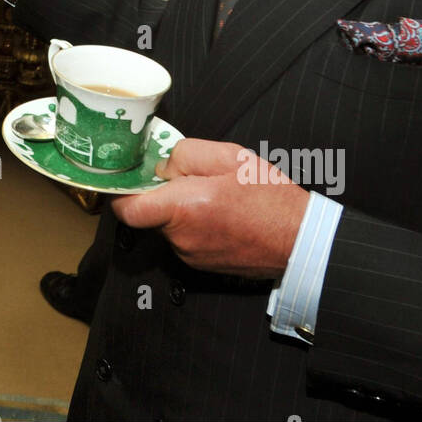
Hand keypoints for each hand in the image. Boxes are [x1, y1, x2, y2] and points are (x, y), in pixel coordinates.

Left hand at [111, 139, 309, 277]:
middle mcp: (180, 237)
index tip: (129, 179)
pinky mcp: (201, 266)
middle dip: (163, 194)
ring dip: (181, 210)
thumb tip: (162, 166)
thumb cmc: (269, 197)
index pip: (126, 209)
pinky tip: (222, 215)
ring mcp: (190, 255)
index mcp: (183, 207)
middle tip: (193, 179)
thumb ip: (185, 155)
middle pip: (150, 212)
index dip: (121, 193)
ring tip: (216, 197)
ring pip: (168, 226)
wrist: (300, 240)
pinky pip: (185, 239)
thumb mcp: (229, 157)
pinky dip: (194, 226)